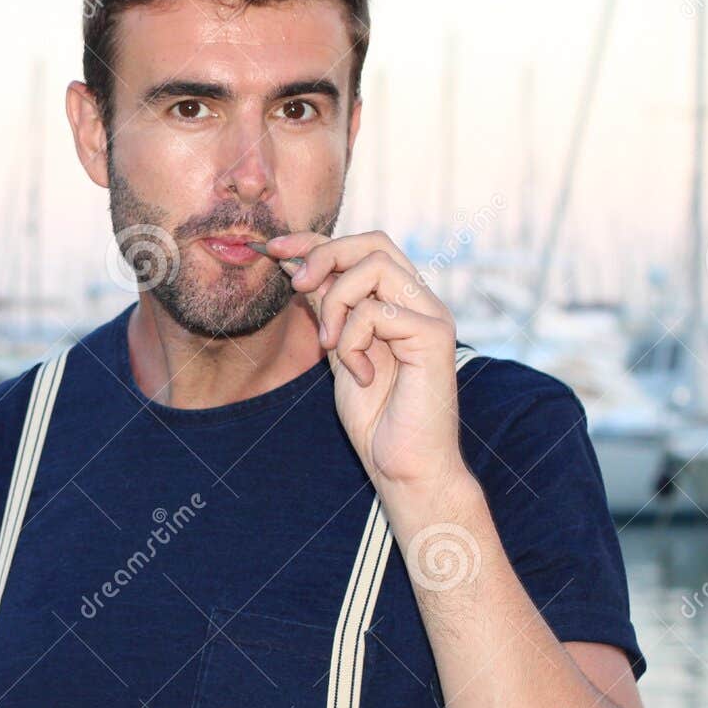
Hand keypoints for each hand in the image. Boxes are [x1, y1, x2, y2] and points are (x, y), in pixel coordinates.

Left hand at [266, 230, 465, 490]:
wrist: (403, 465)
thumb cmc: (376, 416)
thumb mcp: (340, 350)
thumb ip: (329, 308)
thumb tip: (297, 265)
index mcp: (400, 302)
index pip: (361, 248)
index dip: (315, 242)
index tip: (273, 249)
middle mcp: (421, 302)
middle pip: (373, 242)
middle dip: (323, 255)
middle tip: (294, 286)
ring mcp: (432, 316)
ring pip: (374, 267)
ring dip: (337, 302)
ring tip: (330, 346)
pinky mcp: (434, 337)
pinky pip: (377, 312)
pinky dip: (354, 340)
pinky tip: (361, 375)